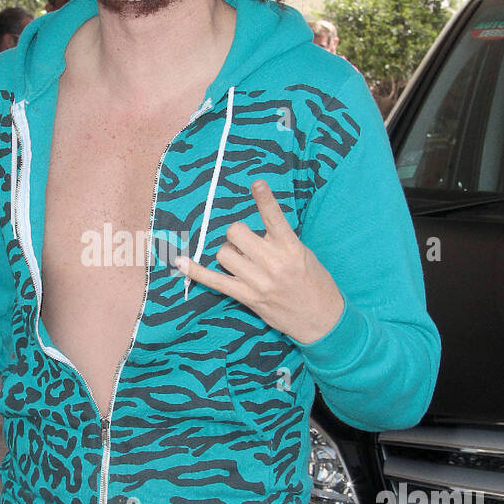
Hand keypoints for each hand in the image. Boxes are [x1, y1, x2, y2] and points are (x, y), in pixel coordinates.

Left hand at [174, 179, 344, 344]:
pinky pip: (215, 281)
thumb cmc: (315, 283)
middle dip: (237, 234)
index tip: (257, 183)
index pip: (275, 218)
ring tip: (242, 261)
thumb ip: (281, 240)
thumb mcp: (305, 255)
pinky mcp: (248, 297)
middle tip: (247, 243)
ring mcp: (258, 281)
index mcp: (291, 248)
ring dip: (228, 253)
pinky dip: (195, 271)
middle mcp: (273, 263)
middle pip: (236, 233)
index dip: (265, 199)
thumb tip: (253, 231)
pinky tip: (181, 261)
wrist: (322, 320)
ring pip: (224, 254)